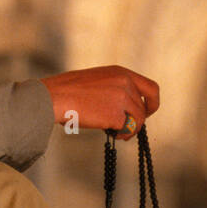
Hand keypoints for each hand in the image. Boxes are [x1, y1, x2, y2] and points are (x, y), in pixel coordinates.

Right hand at [39, 65, 159, 137]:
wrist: (54, 97)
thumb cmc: (68, 91)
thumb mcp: (97, 80)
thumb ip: (115, 88)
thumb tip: (127, 110)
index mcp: (120, 72)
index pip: (151, 88)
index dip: (153, 103)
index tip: (147, 112)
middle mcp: (125, 82)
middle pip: (144, 108)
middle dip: (137, 121)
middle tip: (126, 129)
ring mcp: (122, 97)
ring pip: (138, 120)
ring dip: (129, 129)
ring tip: (116, 133)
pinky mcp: (116, 113)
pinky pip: (127, 129)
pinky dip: (122, 135)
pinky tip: (111, 133)